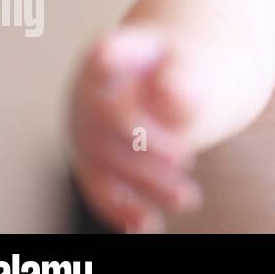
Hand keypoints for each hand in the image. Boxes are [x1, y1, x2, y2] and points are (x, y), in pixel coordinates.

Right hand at [68, 25, 203, 232]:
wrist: (155, 76)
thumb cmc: (173, 66)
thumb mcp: (186, 62)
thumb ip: (183, 76)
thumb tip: (171, 96)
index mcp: (117, 50)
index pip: (111, 52)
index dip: (108, 57)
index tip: (107, 57)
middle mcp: (91, 90)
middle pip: (111, 117)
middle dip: (146, 142)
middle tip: (184, 157)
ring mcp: (86, 128)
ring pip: (106, 159)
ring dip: (145, 182)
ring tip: (188, 198)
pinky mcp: (92, 162)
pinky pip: (101, 187)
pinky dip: (122, 208)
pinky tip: (147, 224)